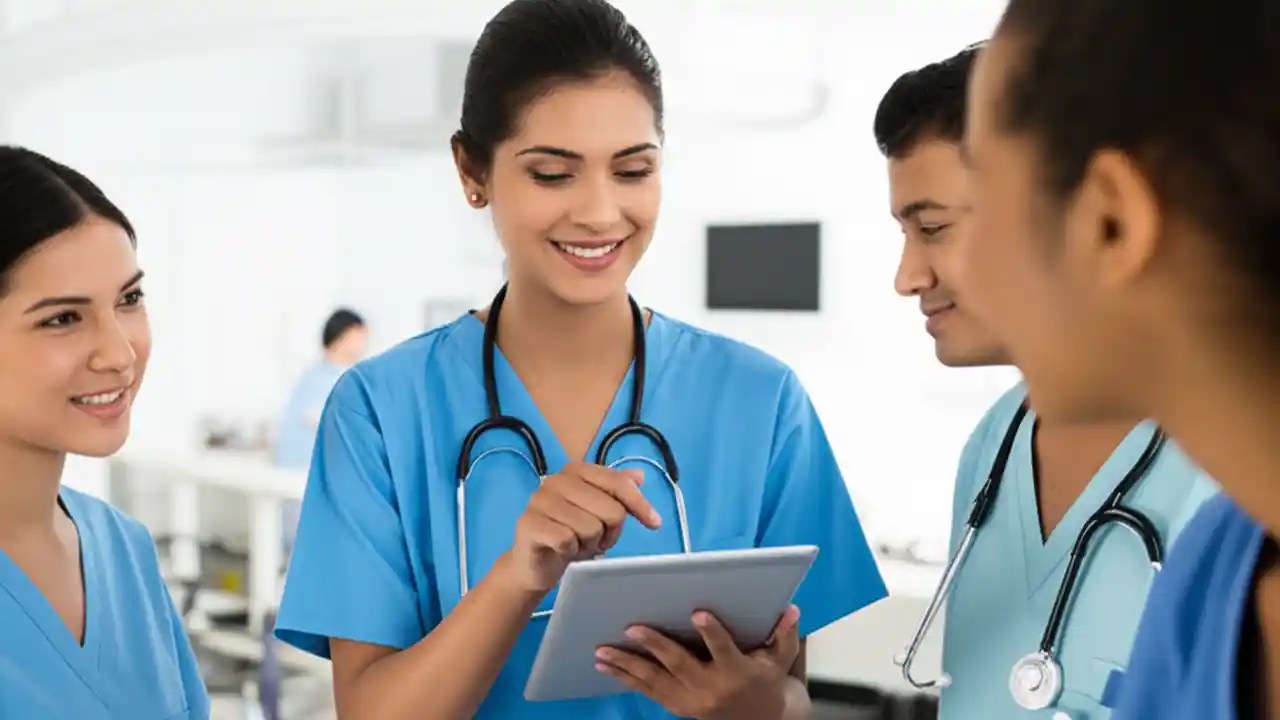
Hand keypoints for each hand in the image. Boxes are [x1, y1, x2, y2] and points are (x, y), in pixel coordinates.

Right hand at [507, 461, 661, 593]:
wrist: (535, 564)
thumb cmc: (570, 534)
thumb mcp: (599, 511)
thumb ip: (617, 490)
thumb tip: (639, 475)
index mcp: (575, 470)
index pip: (618, 483)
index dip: (639, 504)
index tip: (655, 524)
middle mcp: (556, 480)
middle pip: (611, 509)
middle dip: (610, 532)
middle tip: (597, 540)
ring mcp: (539, 501)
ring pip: (591, 527)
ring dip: (589, 544)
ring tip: (578, 544)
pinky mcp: (528, 524)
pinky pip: (567, 540)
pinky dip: (571, 551)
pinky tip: (563, 551)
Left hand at [594, 605, 801, 719]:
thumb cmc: (767, 681)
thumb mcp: (782, 660)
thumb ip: (785, 634)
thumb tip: (790, 608)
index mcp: (738, 673)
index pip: (724, 650)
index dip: (712, 633)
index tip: (698, 613)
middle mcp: (711, 689)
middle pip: (681, 665)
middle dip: (655, 646)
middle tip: (633, 627)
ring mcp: (691, 701)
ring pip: (656, 681)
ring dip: (627, 665)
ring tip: (602, 651)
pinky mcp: (677, 707)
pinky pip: (648, 692)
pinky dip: (626, 678)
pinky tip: (606, 666)